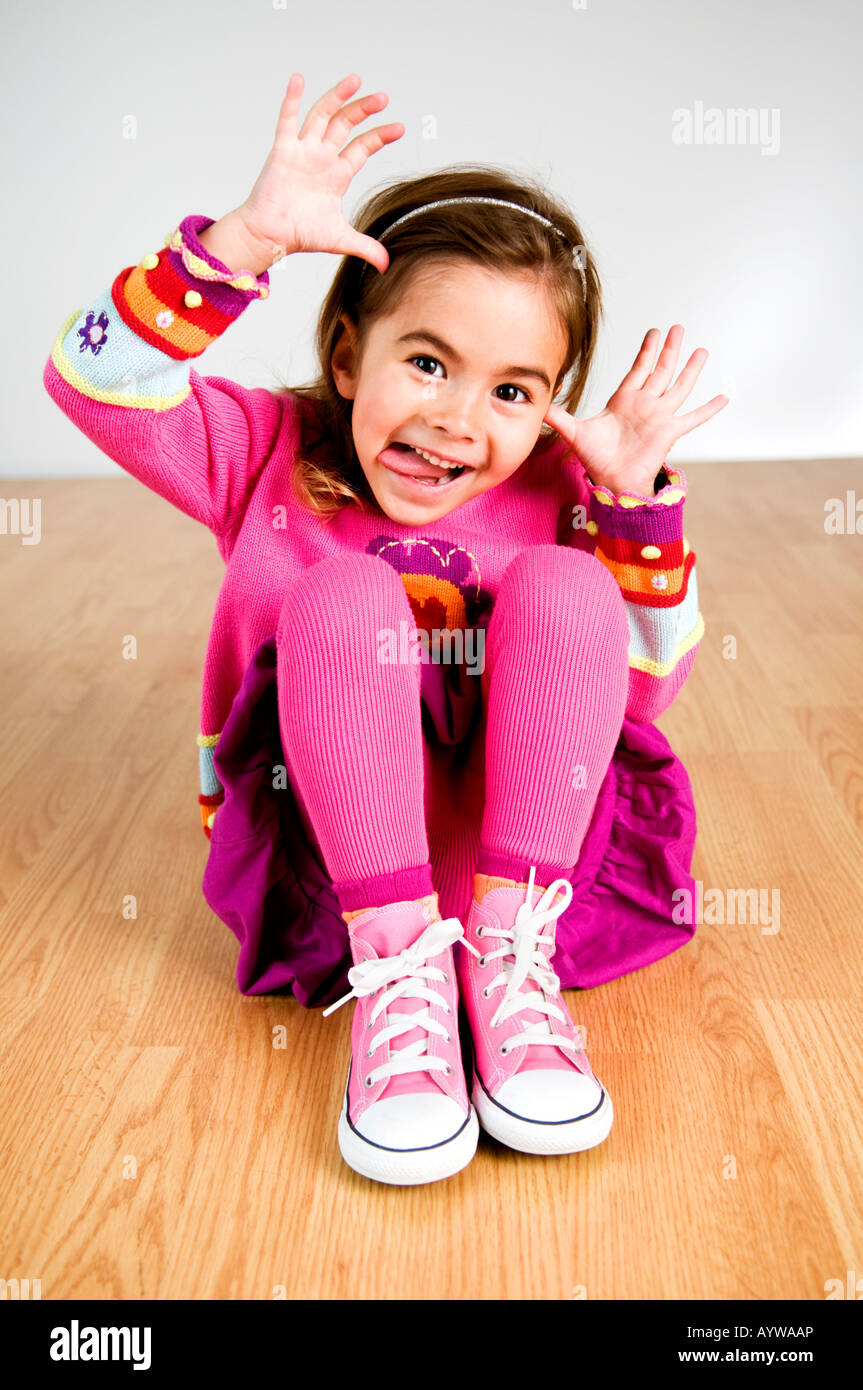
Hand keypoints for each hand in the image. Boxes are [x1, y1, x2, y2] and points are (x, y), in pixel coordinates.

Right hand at [237, 72, 403, 271]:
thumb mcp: (341, 239)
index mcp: (336, 174)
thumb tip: (389, 266)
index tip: (400, 128)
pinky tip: (298, 78)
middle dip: (364, 110)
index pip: (362, 148)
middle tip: (383, 98)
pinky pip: (287, 119)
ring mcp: (302, 151)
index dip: (380, 137)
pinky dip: (292, 98)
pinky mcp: (283, 150)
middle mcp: (321, 158)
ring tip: (355, 80)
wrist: (271, 236)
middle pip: (346, 125)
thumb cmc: (301, 235)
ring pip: (322, 115)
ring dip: (338, 97)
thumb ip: (367, 247)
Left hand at [544, 325, 728, 495]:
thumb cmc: (596, 460)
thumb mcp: (574, 431)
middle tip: (678, 328)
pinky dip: (709, 408)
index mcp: (624, 401)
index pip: (638, 369)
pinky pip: (693, 418)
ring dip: (690, 369)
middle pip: (660, 370)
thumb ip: (558, 414)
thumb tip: (538, 400)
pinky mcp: (669, 431)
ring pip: (678, 386)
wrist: (612, 481)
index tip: (654, 333)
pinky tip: (723, 398)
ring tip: (702, 351)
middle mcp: (644, 405)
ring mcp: (659, 417)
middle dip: (669, 349)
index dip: (646, 351)